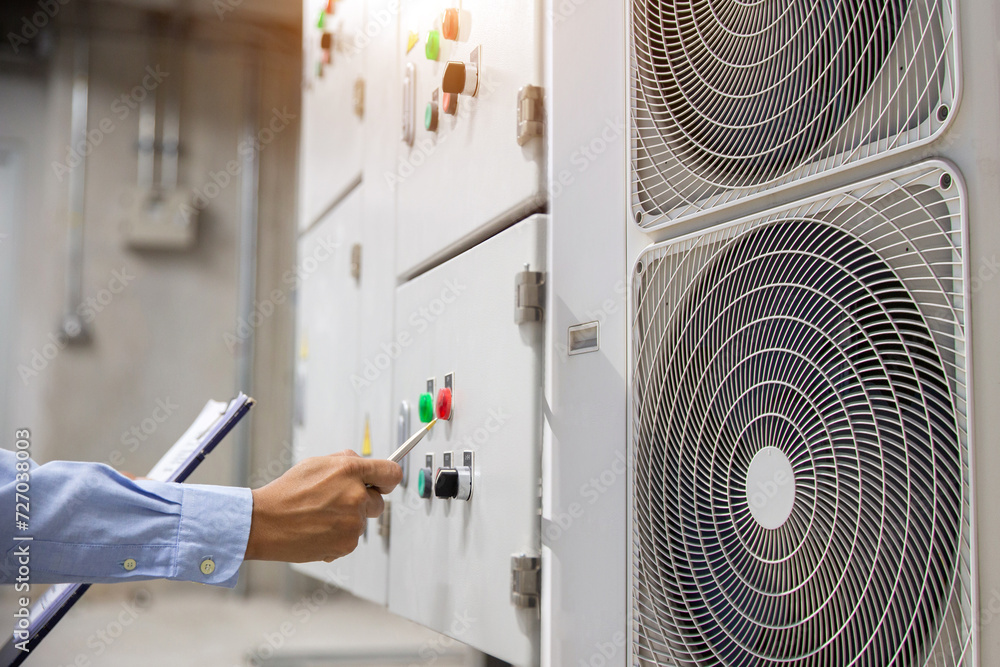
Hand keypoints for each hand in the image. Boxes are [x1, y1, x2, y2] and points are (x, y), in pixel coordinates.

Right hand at [244, 450, 401, 562]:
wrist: (265, 523)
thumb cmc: (287, 492)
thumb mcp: (316, 463)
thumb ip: (346, 461)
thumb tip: (364, 464)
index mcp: (350, 470)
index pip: (391, 473)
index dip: (388, 478)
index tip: (384, 483)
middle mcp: (356, 495)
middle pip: (378, 502)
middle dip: (362, 502)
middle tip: (335, 503)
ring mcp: (353, 522)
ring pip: (361, 522)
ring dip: (348, 520)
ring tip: (320, 517)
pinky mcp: (347, 544)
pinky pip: (351, 539)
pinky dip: (339, 537)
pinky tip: (318, 530)